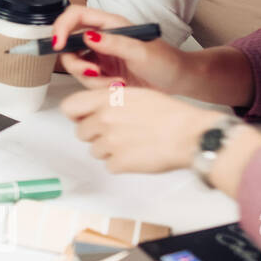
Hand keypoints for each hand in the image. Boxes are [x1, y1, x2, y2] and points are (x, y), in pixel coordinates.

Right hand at [52, 6, 190, 91]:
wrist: (179, 82)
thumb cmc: (167, 62)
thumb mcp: (141, 52)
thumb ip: (114, 43)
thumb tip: (88, 37)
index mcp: (110, 24)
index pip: (75, 15)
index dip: (62, 27)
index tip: (58, 44)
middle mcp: (102, 38)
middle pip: (69, 45)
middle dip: (76, 64)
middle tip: (93, 74)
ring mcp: (101, 56)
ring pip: (77, 66)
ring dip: (92, 79)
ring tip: (116, 84)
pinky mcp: (102, 72)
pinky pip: (87, 80)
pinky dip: (98, 87)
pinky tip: (117, 87)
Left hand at [61, 86, 226, 173]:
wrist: (191, 135)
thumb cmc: (172, 115)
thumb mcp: (137, 94)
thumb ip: (110, 100)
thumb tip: (94, 108)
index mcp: (108, 99)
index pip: (69, 107)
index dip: (75, 115)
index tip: (82, 119)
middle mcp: (104, 119)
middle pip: (81, 133)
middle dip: (95, 135)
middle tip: (118, 133)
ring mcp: (110, 142)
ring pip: (95, 151)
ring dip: (109, 150)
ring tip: (133, 143)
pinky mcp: (119, 163)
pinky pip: (109, 166)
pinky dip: (121, 164)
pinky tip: (138, 155)